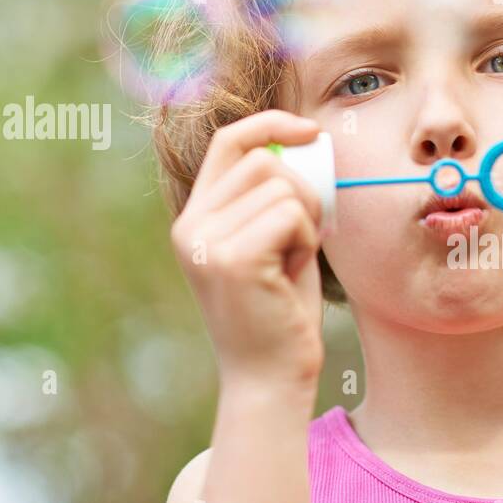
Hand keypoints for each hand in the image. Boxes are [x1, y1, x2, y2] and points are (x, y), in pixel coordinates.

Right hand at [170, 110, 327, 393]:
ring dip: (307, 221)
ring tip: (293, 262)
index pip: (229, 142)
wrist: (270, 378)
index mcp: (194, 219)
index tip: (311, 131)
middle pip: (263, 160)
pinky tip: (292, 273)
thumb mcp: (272, 244)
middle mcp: (190, 226)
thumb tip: (304, 142)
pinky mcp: (231, 258)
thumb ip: (274, 197)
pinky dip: (306, 239)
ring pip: (283, 186)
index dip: (272, 124)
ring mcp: (205, 241)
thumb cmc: (281, 313)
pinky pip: (291, 214)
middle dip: (303, 191)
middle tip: (304, 238)